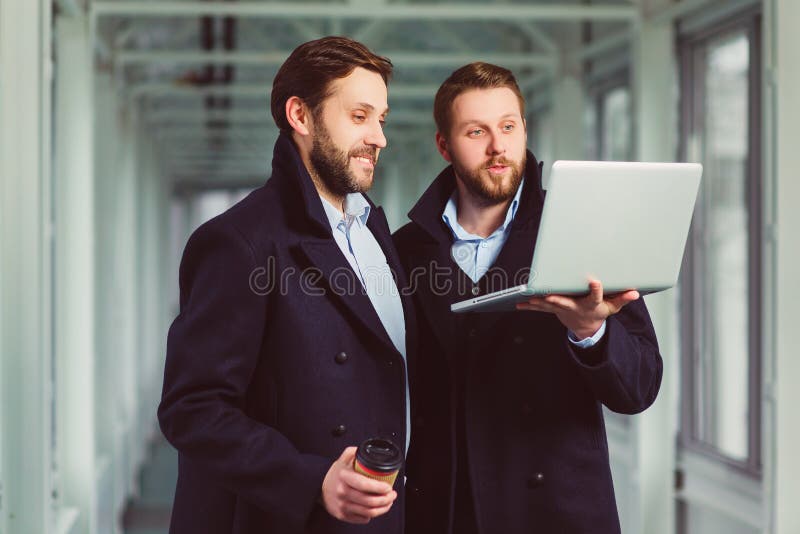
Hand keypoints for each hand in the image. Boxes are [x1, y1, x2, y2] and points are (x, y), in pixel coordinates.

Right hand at [321, 446, 396, 523]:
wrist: (319, 487)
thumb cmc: (334, 474)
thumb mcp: (343, 459)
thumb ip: (354, 451)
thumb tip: (367, 449)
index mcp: (344, 477)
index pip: (365, 485)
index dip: (379, 487)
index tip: (388, 487)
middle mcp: (343, 492)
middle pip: (370, 501)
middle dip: (386, 499)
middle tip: (392, 495)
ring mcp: (343, 505)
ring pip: (368, 512)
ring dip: (382, 508)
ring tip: (388, 502)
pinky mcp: (343, 515)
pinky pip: (362, 518)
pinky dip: (372, 515)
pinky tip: (376, 508)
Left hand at [516, 279, 638, 339]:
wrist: (586, 328)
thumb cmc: (598, 313)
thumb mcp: (613, 307)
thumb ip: (622, 299)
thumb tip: (635, 293)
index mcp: (591, 305)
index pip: (595, 296)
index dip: (596, 289)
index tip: (595, 280)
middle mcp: (575, 307)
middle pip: (566, 302)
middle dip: (557, 299)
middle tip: (548, 295)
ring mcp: (563, 310)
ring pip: (549, 305)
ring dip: (538, 302)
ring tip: (527, 297)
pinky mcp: (554, 310)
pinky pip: (541, 308)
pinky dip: (530, 305)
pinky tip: (519, 303)